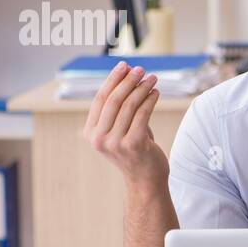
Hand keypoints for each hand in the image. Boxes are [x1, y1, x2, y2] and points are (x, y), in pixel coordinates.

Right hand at [84, 61, 168, 190]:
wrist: (145, 180)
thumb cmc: (135, 150)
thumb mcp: (120, 129)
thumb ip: (120, 107)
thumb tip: (127, 74)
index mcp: (91, 133)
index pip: (100, 99)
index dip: (112, 80)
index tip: (124, 66)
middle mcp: (99, 138)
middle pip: (114, 100)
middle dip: (128, 81)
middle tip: (141, 69)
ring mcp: (115, 143)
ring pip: (130, 105)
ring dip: (142, 88)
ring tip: (152, 78)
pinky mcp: (134, 144)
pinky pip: (143, 114)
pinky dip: (150, 100)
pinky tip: (156, 92)